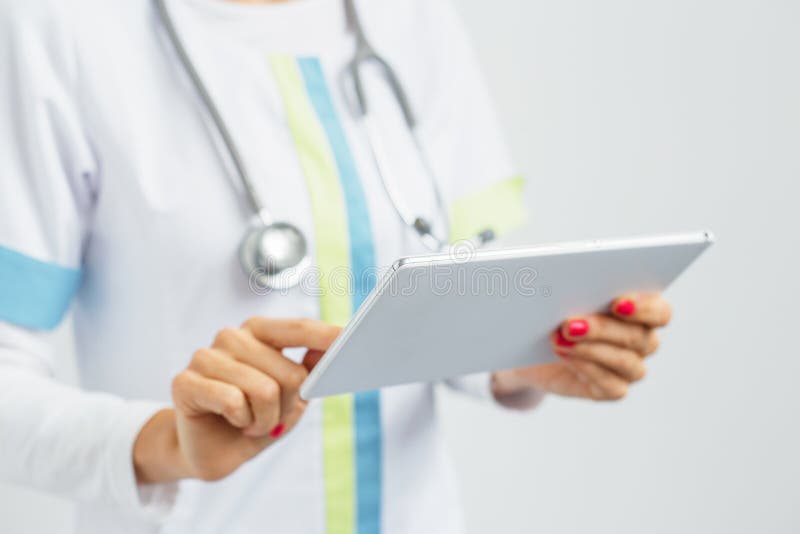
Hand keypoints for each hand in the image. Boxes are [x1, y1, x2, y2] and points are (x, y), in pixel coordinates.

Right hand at [134, 318, 340, 482]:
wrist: (207, 451)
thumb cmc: (252, 419)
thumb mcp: (290, 399)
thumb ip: (309, 373)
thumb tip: (331, 352)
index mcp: (259, 332)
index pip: (299, 329)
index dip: (326, 335)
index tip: (351, 337)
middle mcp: (232, 336)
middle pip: (290, 373)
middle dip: (287, 407)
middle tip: (269, 418)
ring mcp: (206, 356)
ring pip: (264, 390)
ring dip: (264, 420)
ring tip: (250, 422)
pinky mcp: (185, 381)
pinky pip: (233, 401)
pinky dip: (241, 421)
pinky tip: (231, 422)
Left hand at [493, 294, 670, 401]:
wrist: (535, 347)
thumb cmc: (556, 311)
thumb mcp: (563, 294)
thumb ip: (576, 285)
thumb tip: (567, 282)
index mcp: (643, 309)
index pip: (660, 312)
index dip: (644, 308)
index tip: (617, 303)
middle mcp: (643, 340)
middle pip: (638, 337)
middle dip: (602, 329)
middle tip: (570, 323)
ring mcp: (630, 367)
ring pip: (626, 362)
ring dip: (590, 349)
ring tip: (560, 338)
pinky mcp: (612, 389)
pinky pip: (611, 385)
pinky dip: (586, 368)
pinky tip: (565, 355)